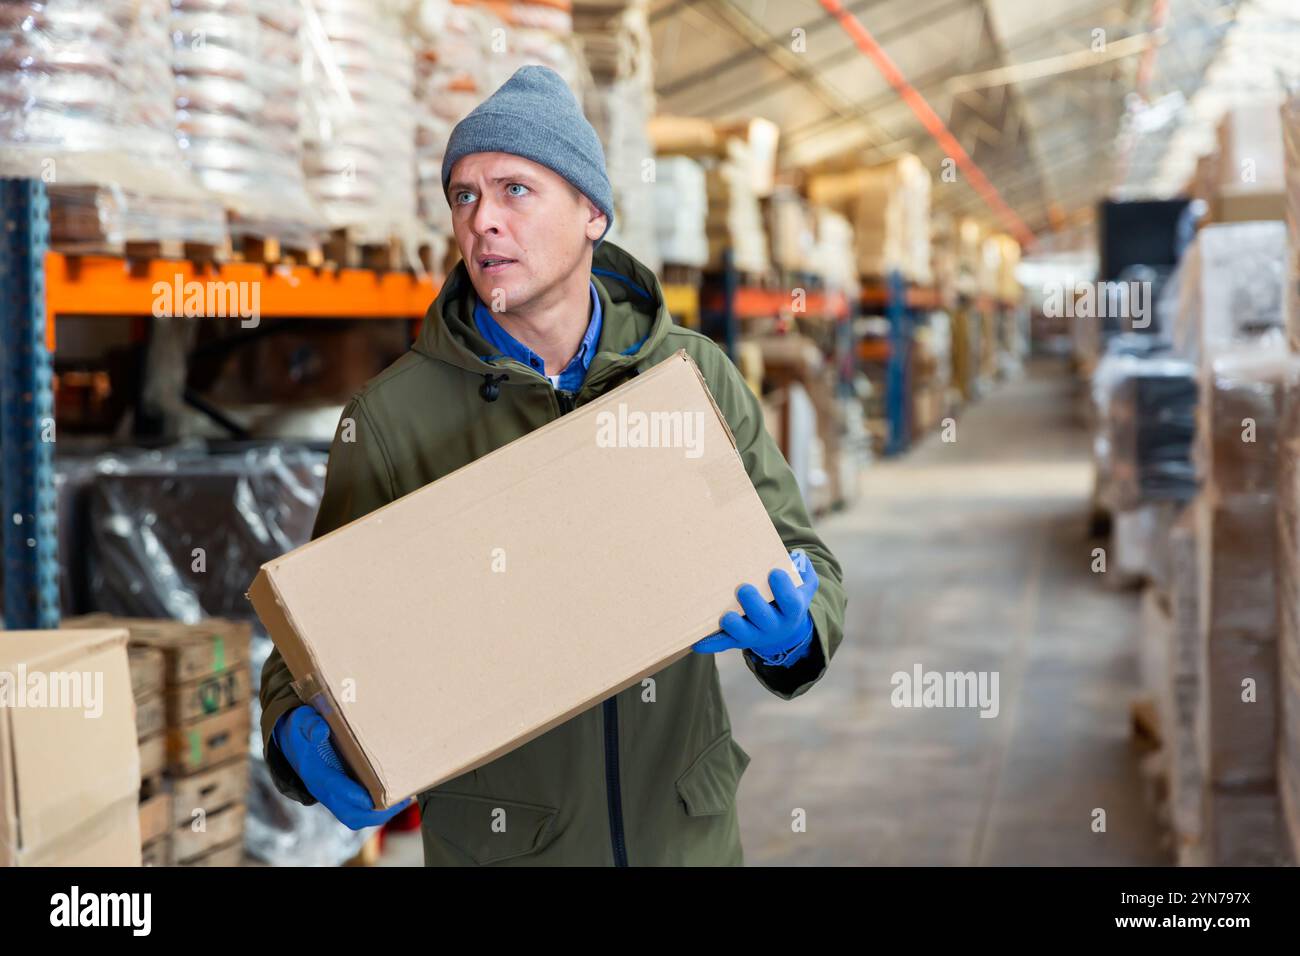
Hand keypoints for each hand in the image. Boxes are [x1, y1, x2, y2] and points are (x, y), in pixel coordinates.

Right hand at [273, 704, 411, 829]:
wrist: (292, 742)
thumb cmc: (302, 730)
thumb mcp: (301, 721)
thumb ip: (309, 724)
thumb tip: (321, 730)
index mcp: (314, 771)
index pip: (332, 786)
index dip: (351, 793)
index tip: (371, 798)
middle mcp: (323, 789)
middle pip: (348, 813)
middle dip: (374, 812)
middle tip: (400, 800)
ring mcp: (331, 796)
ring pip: (355, 817)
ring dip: (379, 814)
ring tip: (404, 800)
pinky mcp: (340, 795)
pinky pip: (358, 811)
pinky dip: (376, 810)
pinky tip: (396, 797)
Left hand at [693, 550, 819, 666]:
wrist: (783, 630)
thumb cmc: (789, 600)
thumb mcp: (803, 587)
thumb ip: (805, 572)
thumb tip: (798, 557)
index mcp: (791, 611)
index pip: (791, 602)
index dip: (783, 589)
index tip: (774, 572)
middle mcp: (773, 625)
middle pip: (765, 619)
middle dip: (753, 604)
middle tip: (743, 588)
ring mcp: (754, 634)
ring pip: (744, 635)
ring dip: (734, 626)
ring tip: (726, 616)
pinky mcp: (736, 640)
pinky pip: (723, 643)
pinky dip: (710, 644)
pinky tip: (697, 642)